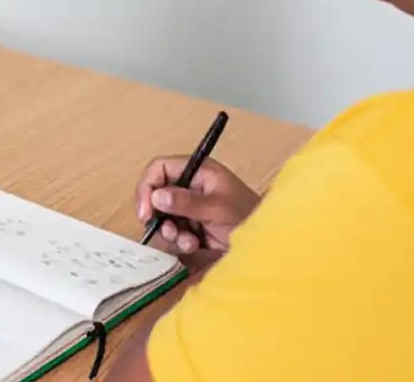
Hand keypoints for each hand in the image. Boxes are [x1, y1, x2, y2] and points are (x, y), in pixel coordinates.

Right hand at [136, 156, 259, 252]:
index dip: (148, 186)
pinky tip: (195, 245)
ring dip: (170, 230)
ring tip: (188, 240)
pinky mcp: (191, 225)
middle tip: (164, 230)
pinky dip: (179, 240)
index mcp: (198, 171)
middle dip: (158, 213)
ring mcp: (190, 206)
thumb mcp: (217, 208)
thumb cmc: (248, 218)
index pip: (160, 168)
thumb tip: (157, 196)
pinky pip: (173, 231)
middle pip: (156, 192)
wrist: (267, 245)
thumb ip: (186, 201)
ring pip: (162, 215)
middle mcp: (190, 185)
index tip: (147, 210)